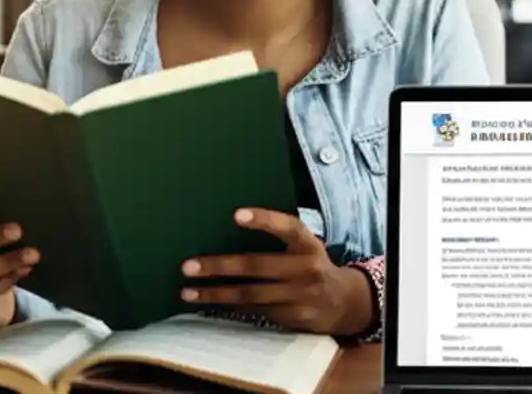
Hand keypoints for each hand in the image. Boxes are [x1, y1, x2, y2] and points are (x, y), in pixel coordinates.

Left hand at [179, 208, 374, 335]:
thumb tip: (231, 226)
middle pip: (257, 265)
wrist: (344, 303)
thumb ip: (281, 238)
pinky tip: (210, 303)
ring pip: (250, 294)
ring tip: (188, 292)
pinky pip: (254, 310)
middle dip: (220, 266)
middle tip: (188, 266)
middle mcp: (305, 268)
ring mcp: (298, 295)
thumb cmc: (312, 266)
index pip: (287, 227)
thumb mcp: (306, 246)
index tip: (236, 215)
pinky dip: (230, 307)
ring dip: (216, 293)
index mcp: (307, 244)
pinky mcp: (292, 317)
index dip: (263, 220)